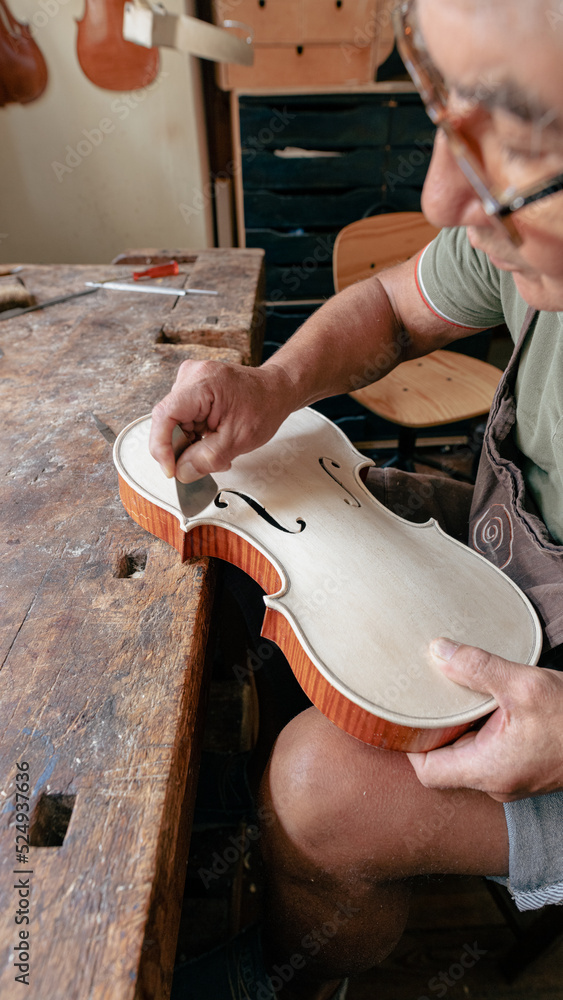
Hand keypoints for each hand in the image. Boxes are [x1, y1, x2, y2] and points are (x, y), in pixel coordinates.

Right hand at [149, 359, 296, 481]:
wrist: (276, 390)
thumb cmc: (264, 406)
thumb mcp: (238, 439)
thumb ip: (207, 458)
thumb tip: (181, 472)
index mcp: (202, 382)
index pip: (164, 416)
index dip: (161, 447)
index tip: (170, 470)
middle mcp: (191, 376)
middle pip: (169, 422)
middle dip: (183, 449)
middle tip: (205, 463)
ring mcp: (190, 381)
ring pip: (175, 424)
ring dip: (191, 444)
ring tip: (218, 450)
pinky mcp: (192, 390)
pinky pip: (183, 419)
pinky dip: (195, 436)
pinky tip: (213, 440)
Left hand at [408, 637, 562, 800]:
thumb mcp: (524, 684)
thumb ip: (477, 667)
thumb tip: (438, 651)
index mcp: (489, 770)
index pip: (427, 772)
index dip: (409, 745)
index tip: (403, 716)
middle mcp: (497, 783)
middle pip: (444, 763)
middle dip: (434, 730)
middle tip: (425, 697)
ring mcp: (513, 779)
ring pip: (468, 757)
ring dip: (460, 729)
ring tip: (453, 695)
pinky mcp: (526, 769)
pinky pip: (490, 754)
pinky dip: (482, 731)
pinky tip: (485, 705)